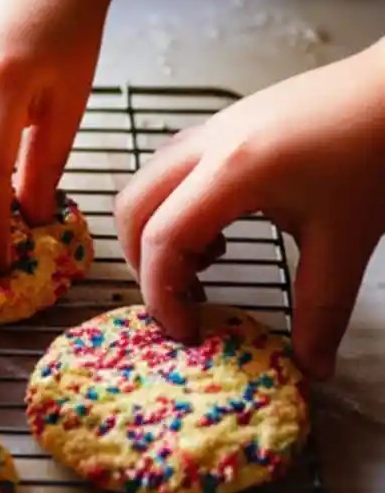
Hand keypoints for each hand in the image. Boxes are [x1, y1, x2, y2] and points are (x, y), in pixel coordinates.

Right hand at [116, 41, 384, 379]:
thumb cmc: (376, 152)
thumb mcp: (348, 240)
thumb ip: (324, 308)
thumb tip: (314, 366)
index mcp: (232, 173)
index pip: (162, 240)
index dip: (162, 295)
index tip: (189, 331)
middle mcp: (207, 146)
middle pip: (132, 210)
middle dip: (142, 265)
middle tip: (180, 302)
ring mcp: (210, 129)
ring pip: (144, 185)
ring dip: (154, 233)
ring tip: (202, 267)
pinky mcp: (222, 125)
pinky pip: (169, 170)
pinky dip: (174, 208)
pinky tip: (219, 231)